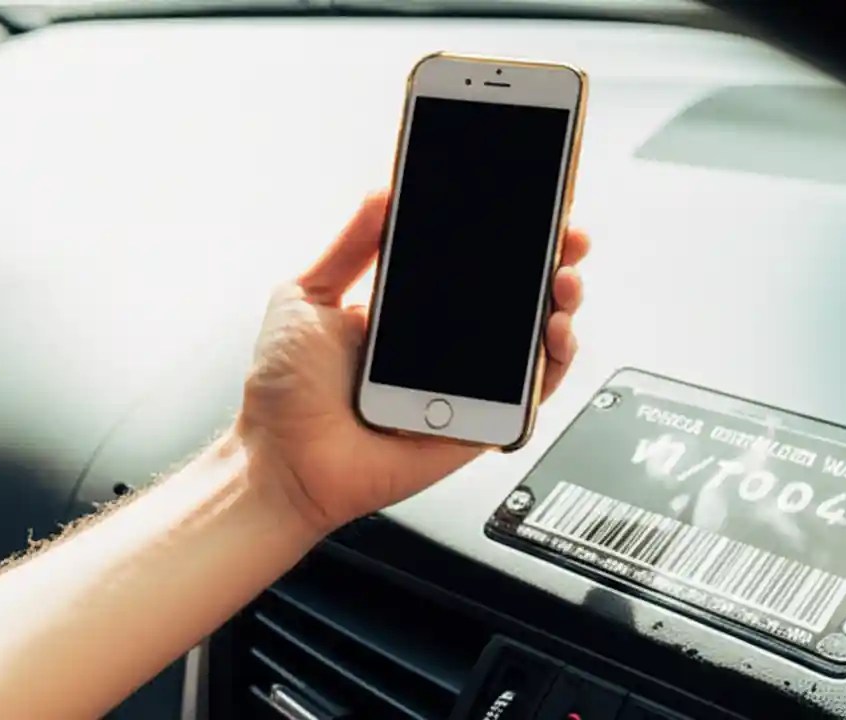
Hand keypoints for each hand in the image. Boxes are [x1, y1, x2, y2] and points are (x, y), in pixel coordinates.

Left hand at [236, 191, 588, 532]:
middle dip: (553, 262)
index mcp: (413, 311)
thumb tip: (384, 191)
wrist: (280, 460)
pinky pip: (532, 396)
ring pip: (537, 343)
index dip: (512, 238)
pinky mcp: (480, 425)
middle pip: (519, 300)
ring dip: (562, 307)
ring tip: (561, 282)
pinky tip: (553, 336)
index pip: (477, 266)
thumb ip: (351, 245)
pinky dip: (554, 365)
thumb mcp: (307, 295)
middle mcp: (448, 346)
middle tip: (565, 238)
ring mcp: (468, 385)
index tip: (535, 208)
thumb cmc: (285, 392)